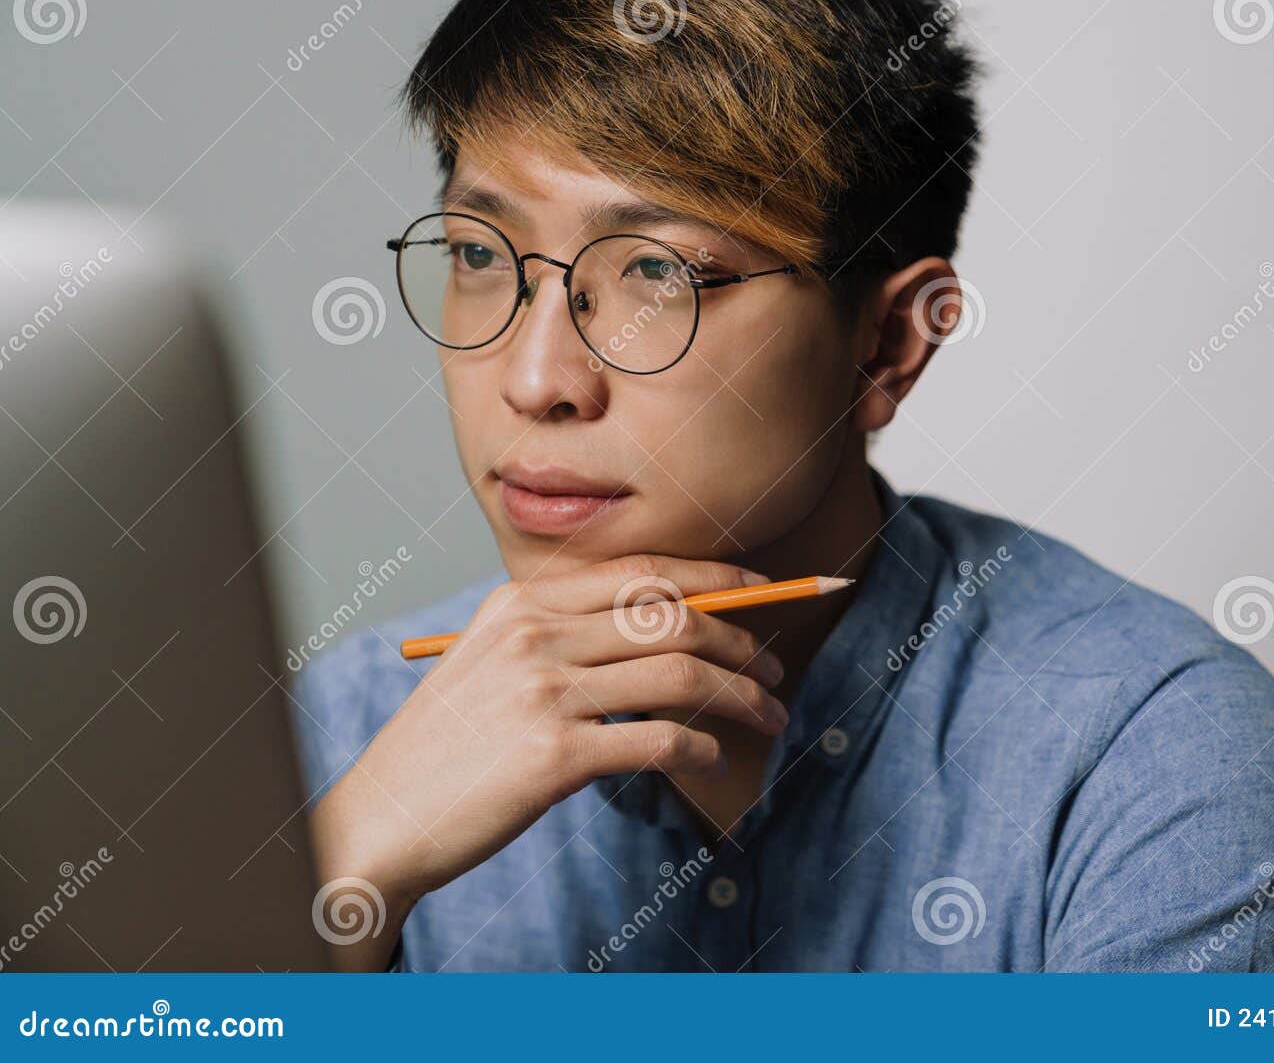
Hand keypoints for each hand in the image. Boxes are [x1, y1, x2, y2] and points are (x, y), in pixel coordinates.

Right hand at [307, 555, 786, 969]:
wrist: (383, 817)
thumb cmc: (446, 747)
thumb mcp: (490, 660)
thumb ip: (560, 633)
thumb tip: (661, 625)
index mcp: (521, 603)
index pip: (641, 573)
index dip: (715, 578)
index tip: (762, 590)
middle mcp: (534, 634)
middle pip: (671, 617)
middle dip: (740, 640)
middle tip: (772, 669)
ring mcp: (542, 691)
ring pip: (679, 674)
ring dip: (740, 695)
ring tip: (768, 715)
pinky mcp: (553, 754)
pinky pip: (658, 740)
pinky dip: (701, 749)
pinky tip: (711, 760)